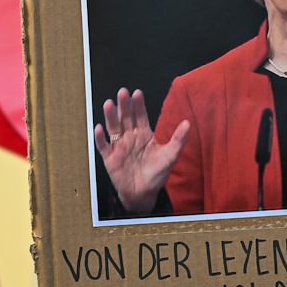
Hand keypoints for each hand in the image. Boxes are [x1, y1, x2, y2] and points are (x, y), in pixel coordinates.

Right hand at [94, 88, 189, 213]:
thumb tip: (188, 123)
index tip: (137, 93)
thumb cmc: (156, 174)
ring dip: (111, 116)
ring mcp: (119, 146)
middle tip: (123, 93)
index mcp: (144, 134)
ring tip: (109, 104)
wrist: (143, 193)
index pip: (140, 116)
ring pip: (113, 128)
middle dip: (124, 106)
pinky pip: (103, 146)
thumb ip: (178, 139)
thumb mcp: (170, 156)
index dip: (138, 105)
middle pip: (126, 118)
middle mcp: (130, 137)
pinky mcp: (110, 157)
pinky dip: (100, 138)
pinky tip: (99, 128)